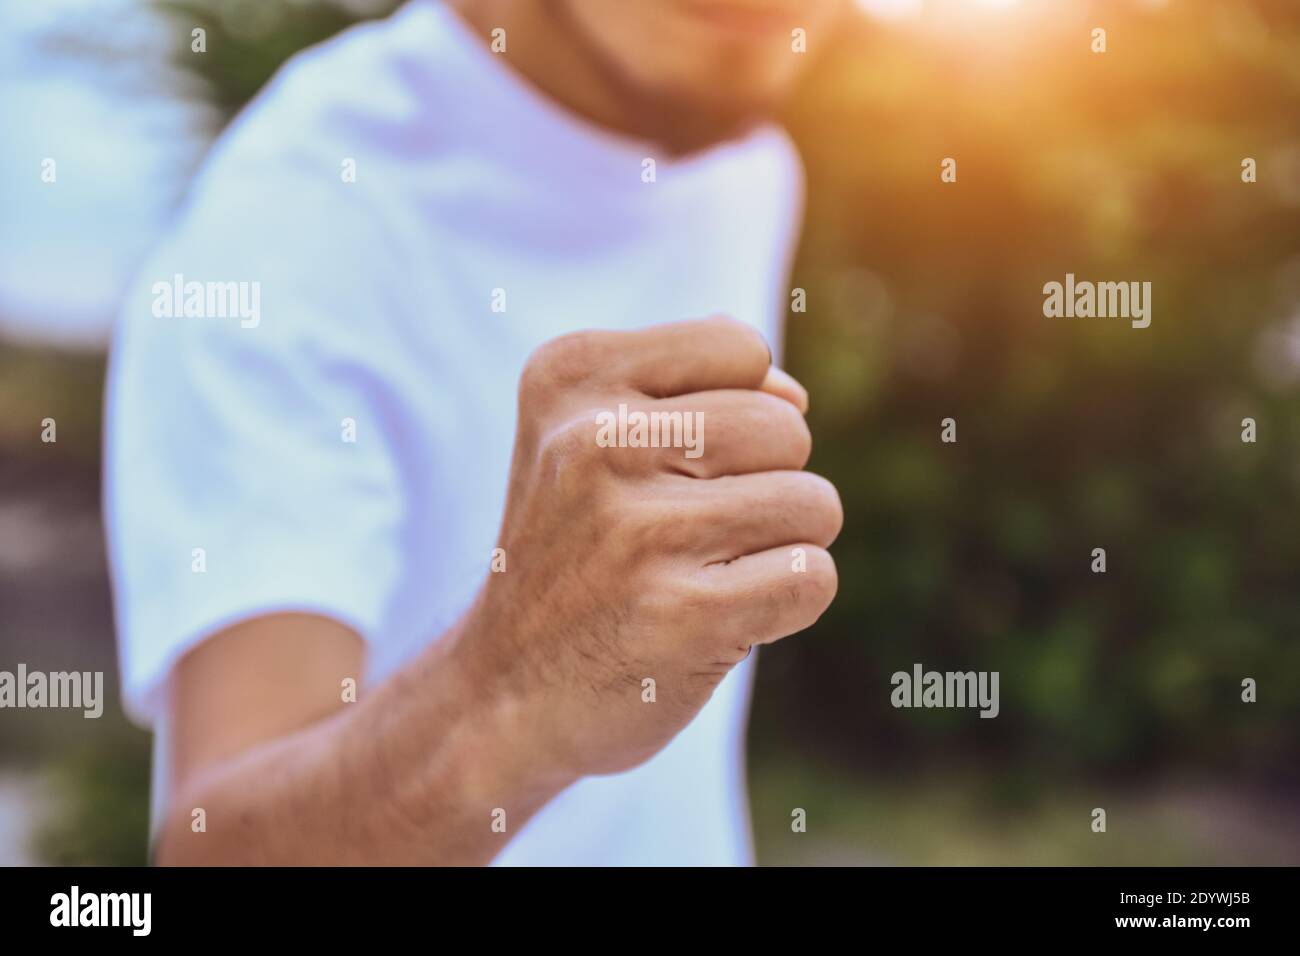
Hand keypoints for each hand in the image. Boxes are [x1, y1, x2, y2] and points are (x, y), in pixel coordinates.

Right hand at [453, 316, 841, 780]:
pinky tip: (718, 617)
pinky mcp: (683, 612)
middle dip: (766, 483)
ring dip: (780, 546)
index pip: (739, 347)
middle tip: (690, 534)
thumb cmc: (576, 551)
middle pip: (787, 429)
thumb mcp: (587, 434)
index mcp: (569, 377)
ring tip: (702, 573)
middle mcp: (594, 442)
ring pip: (812, 502)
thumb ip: (693, 383)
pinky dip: (786, 602)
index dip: (736, 411)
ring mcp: (638, 530)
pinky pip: (811, 575)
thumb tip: (795, 398)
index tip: (672, 465)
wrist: (503, 691)